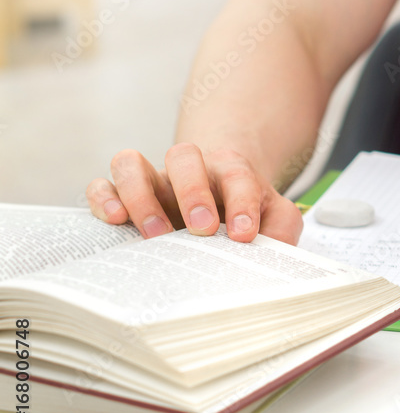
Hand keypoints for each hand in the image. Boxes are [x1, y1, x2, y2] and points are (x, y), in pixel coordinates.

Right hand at [86, 143, 302, 244]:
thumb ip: (282, 230)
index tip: (245, 234)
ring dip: (141, 196)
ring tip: (156, 234)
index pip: (238, 176)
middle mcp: (189, 169)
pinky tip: (116, 221)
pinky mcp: (124, 195)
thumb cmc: (246, 210)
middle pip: (184, 156)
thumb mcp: (276, 217)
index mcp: (230, 170)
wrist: (219, 199)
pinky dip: (105, 199)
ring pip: (132, 164)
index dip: (242, 203)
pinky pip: (103, 185)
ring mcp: (153, 180)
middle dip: (193, 192)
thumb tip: (275, 255)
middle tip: (202, 228)